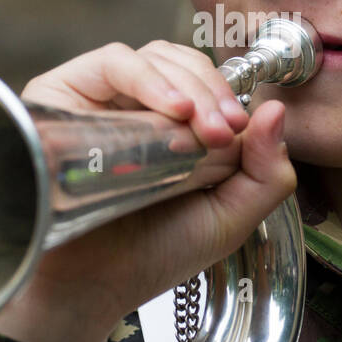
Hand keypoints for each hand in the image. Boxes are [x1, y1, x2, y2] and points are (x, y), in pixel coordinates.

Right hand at [0, 40, 295, 341]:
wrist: (91, 284)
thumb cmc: (152, 254)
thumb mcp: (229, 216)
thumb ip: (267, 172)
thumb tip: (277, 110)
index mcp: (172, 127)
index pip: (205, 82)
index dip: (226, 96)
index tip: (240, 129)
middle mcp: (134, 107)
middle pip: (182, 63)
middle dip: (213, 92)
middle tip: (224, 133)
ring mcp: (98, 97)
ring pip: (154, 57)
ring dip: (190, 87)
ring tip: (203, 129)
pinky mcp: (63, 92)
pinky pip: (113, 63)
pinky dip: (151, 78)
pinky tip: (173, 112)